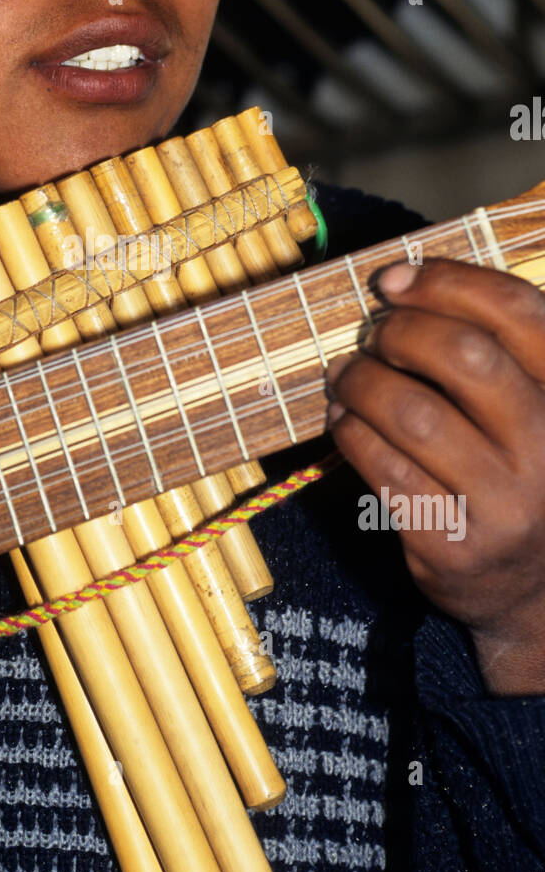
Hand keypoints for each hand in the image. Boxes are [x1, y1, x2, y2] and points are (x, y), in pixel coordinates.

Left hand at [325, 259, 544, 695]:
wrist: (531, 592)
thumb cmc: (515, 474)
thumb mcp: (529, 408)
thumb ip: (490, 348)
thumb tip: (400, 281)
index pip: (518, 312)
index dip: (446, 282)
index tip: (394, 279)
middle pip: (465, 356)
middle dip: (401, 331)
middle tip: (373, 336)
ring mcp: (505, 500)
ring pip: (414, 413)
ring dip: (363, 381)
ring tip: (345, 377)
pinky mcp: (454, 543)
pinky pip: (384, 469)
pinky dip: (351, 433)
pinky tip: (345, 421)